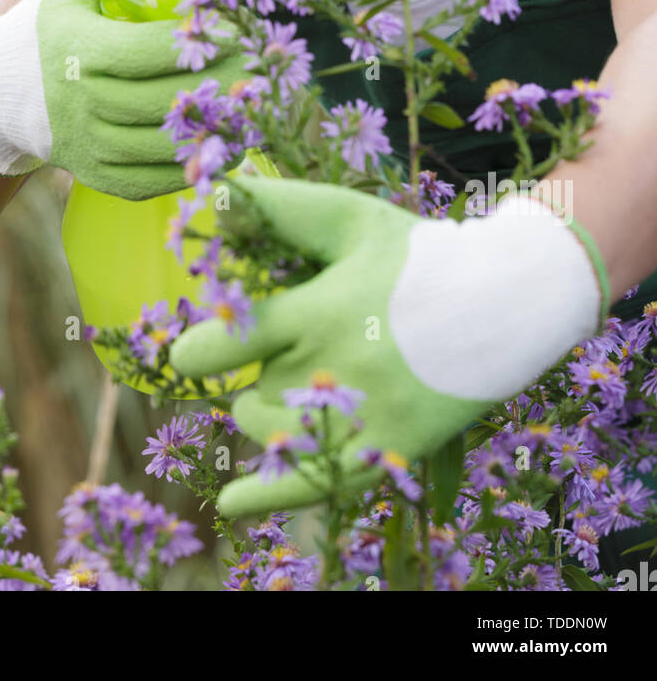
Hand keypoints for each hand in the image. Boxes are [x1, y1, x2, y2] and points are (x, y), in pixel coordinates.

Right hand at [0, 0, 247, 196]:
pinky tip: (232, 140)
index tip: (234, 32)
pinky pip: (157, 179)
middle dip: (220, 85)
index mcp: (75, 47)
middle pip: (162, 102)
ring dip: (219, 129)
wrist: (9, 87)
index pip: (143, 52)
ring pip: (165, 147)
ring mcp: (87, 145)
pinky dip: (198, 163)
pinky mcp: (99, 176)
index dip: (193, 44)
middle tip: (261, 69)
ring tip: (257, 105)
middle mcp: (77, 101)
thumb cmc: (68, 17)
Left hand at [169, 176, 607, 516]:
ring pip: (278, 432)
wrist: (508, 302)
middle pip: (258, 388)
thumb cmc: (420, 254)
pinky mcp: (388, 449)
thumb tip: (215, 197)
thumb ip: (281, 208)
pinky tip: (231, 503)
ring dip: (264, 418)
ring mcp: (362, 416)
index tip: (191, 350)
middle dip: (256, 373)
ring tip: (272, 396)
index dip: (200, 349)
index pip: (229, 343)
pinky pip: (315, 484)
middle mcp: (334, 370)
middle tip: (283, 352)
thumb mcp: (350, 219)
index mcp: (318, 311)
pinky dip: (268, 495)